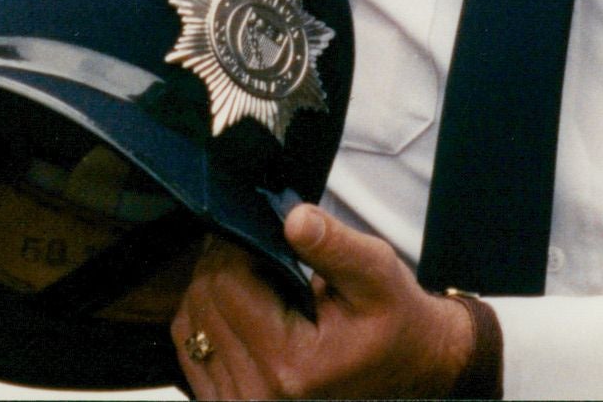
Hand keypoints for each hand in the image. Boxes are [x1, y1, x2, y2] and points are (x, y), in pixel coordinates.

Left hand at [170, 206, 474, 398]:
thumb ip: (334, 245)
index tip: (263, 234)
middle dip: (223, 265)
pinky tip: (243, 309)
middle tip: (260, 250)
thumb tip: (293, 219)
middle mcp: (259, 396)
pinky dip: (209, 322)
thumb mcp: (378, 274)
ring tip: (255, 279)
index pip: (226, 286)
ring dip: (213, 292)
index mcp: (290, 367)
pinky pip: (192, 352)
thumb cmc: (395, 323)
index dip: (236, 246)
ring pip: (190, 325)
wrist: (412, 368)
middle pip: (203, 303)